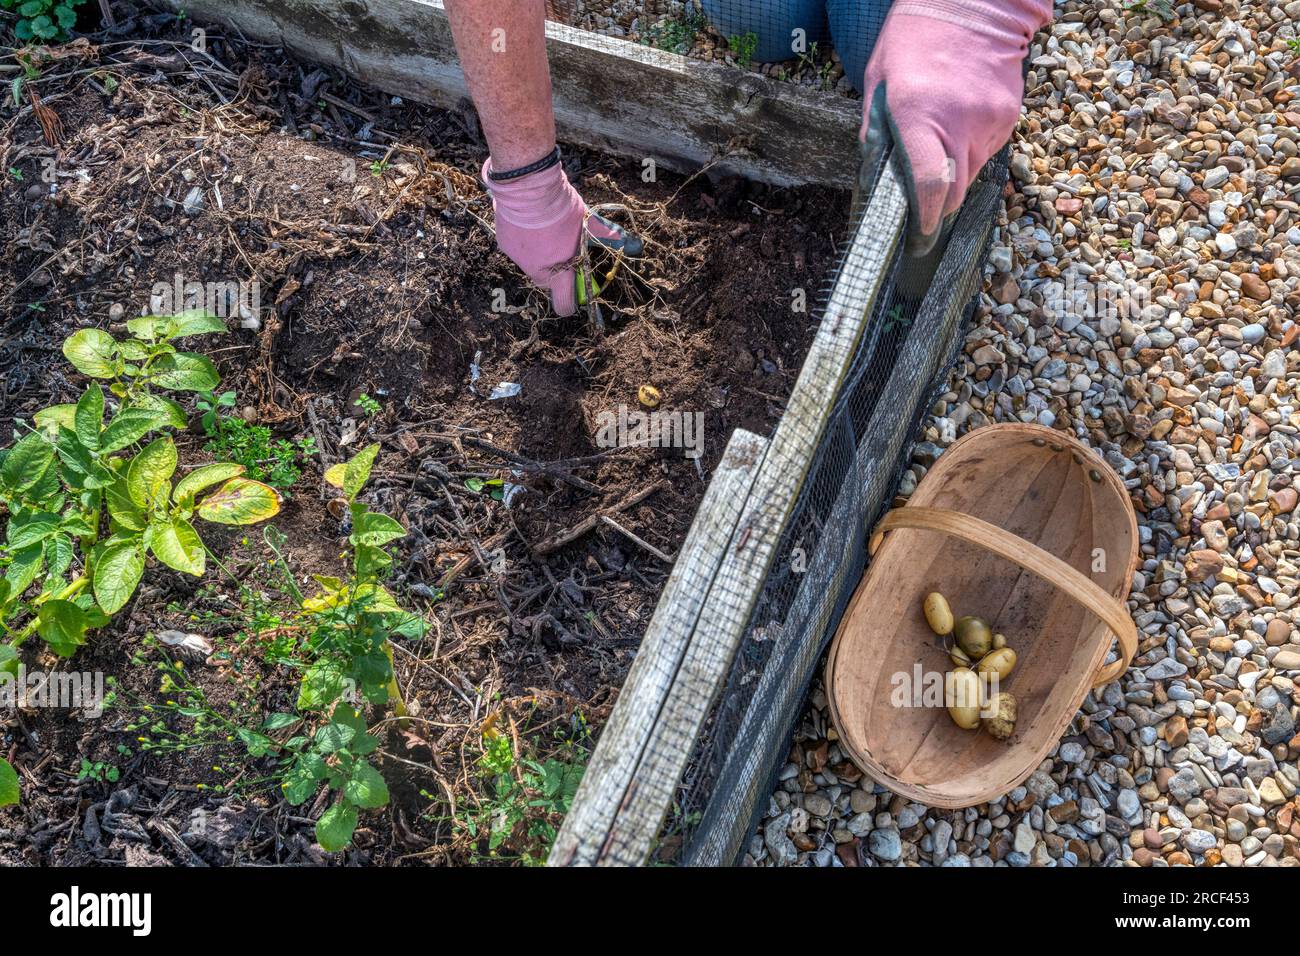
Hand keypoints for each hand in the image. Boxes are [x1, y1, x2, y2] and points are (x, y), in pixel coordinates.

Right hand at [483, 157, 641, 315]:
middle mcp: (535, 270)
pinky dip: (525, 241)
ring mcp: (517, 259)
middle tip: (564, 250)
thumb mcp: (587, 222)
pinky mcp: (504, 244)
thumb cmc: (560, 208)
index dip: (571, 301)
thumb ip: (604, 236)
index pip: (564, 304)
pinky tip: (531, 223)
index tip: (577, 290)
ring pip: (531, 264)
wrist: (526, 187)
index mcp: (558, 272)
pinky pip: (518, 249)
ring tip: (546, 230)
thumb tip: (633, 244)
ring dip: (540, 254)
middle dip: (556, 271)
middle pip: (547, 282)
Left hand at [861, 1, 1050, 253]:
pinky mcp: (1010, 115)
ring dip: (955, 173)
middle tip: (923, 203)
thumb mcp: (878, 81)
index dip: (926, 218)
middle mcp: (960, 123)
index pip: (931, 185)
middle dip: (939, 205)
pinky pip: (988, 151)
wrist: (974, 3)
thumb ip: (877, 132)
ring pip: (972, 173)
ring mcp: (990, 120)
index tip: (919, 235)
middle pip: (955, 191)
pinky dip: (972, 150)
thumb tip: (877, 175)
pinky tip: (960, 123)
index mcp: (919, 115)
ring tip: (941, 141)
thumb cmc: (916, 38)